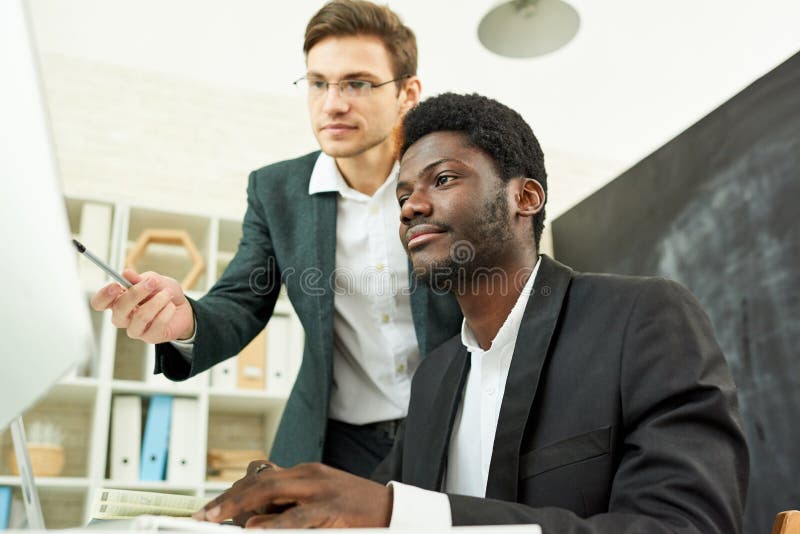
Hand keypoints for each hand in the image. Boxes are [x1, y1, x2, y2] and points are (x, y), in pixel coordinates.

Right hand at [90, 268, 194, 342]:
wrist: (184, 308)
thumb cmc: (164, 292)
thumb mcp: (156, 280)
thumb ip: (141, 278)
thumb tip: (126, 273)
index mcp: (118, 301)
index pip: (99, 303)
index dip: (104, 296)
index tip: (116, 285)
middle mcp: (123, 317)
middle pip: (119, 310)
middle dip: (136, 294)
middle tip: (152, 282)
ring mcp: (136, 329)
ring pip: (140, 317)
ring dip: (156, 302)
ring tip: (168, 293)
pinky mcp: (151, 337)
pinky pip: (157, 324)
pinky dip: (167, 311)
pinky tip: (171, 306)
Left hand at [193, 462, 392, 528]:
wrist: (393, 509)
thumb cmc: (355, 510)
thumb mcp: (319, 500)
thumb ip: (291, 504)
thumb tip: (254, 519)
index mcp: (305, 473)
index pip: (260, 477)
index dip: (232, 493)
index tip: (209, 509)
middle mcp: (308, 474)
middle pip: (258, 480)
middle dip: (227, 498)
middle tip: (202, 515)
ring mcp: (319, 488)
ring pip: (270, 489)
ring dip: (238, 504)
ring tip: (214, 518)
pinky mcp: (331, 507)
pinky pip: (297, 515)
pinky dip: (274, 522)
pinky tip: (255, 528)